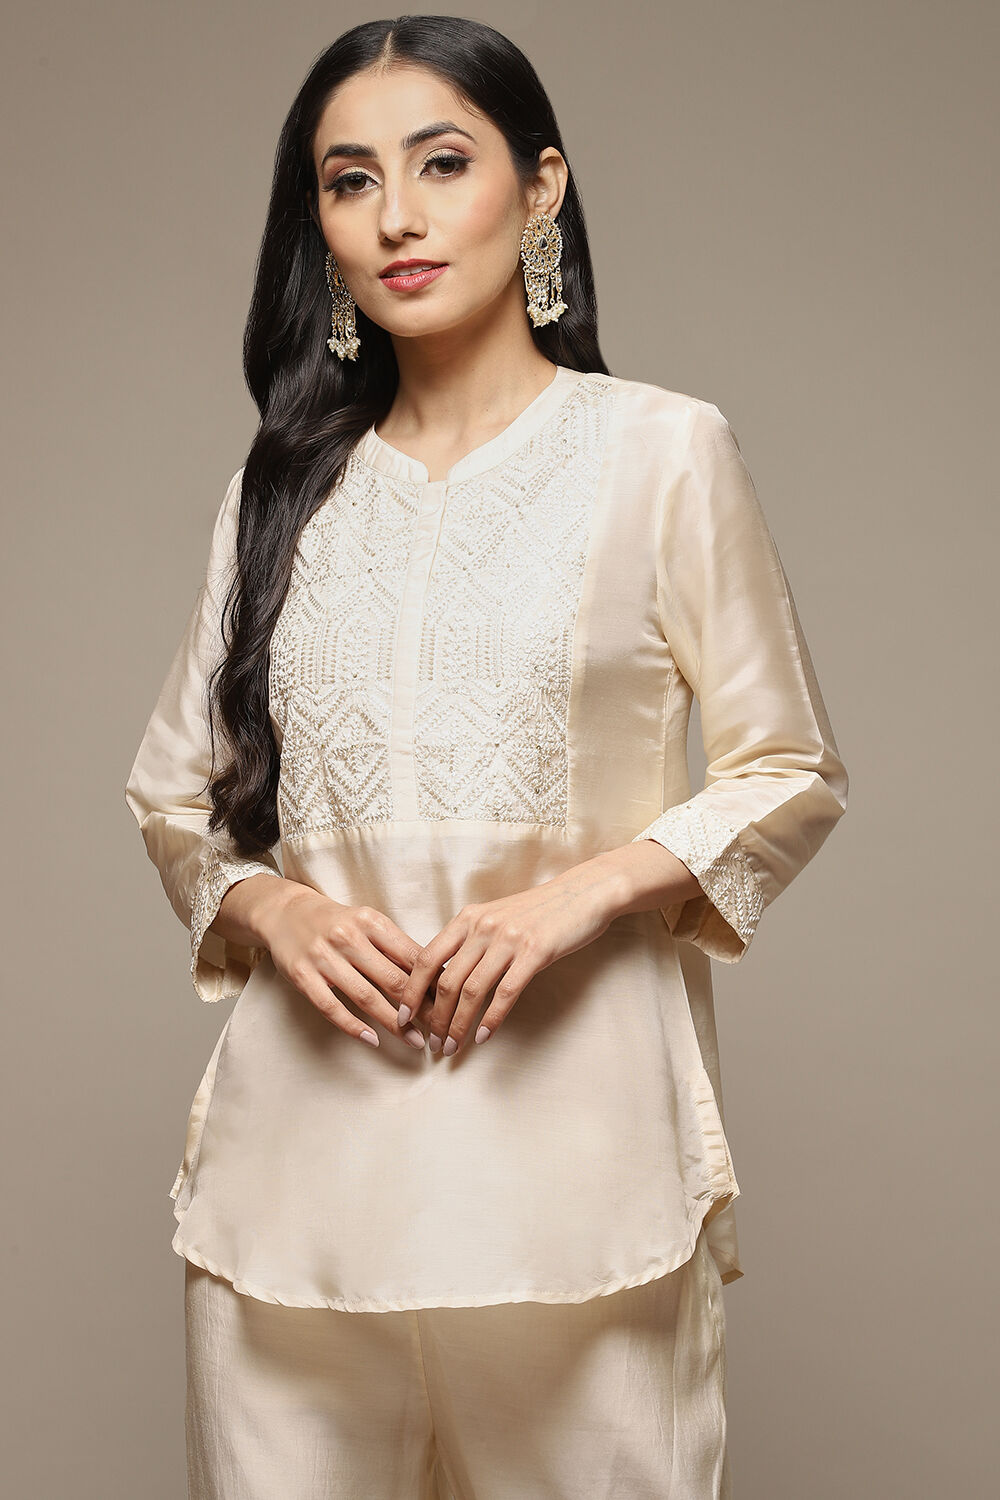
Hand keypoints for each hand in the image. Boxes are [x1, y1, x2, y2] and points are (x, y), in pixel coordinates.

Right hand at [255, 884, 427, 1050]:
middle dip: (421, 1009)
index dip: (433, 983)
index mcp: (370, 922)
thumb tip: (435, 975)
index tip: (452, 1003)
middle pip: (393, 979)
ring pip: (366, 996)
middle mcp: (348, 938)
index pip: (411, 956)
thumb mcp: (368, 923)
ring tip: (414, 1040)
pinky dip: (352, 1025)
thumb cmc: (337, 922)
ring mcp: (323, 957)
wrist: (286, 912)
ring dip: (393, 1023)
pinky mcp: (302, 976)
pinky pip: (331, 1007)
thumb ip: (396, 946)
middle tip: (441, 1029)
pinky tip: (372, 1039)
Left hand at [395, 857, 630, 1055]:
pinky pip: (505, 993)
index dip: (411, 990)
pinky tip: (483, 1036)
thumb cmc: (538, 910)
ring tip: (452, 1047)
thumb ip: (469, 941)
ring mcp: (509, 939)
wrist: (582, 893)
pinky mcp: (536, 952)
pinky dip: (491, 1019)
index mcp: (468, 918)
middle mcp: (483, 927)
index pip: (427, 958)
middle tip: (433, 1044)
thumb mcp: (495, 918)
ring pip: (472, 990)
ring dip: (458, 1025)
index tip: (403, 1016)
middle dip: (435, 1018)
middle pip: (446, 980)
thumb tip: (443, 976)